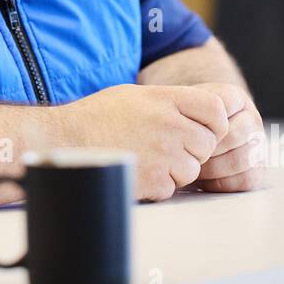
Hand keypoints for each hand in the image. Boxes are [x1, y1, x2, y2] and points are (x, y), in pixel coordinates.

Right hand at [62, 83, 230, 201]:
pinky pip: (172, 188)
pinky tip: (139, 172)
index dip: (215, 123)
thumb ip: (171, 102)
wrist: (67, 139)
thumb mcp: (137, 94)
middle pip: (207, 144)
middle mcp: (169, 125)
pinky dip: (159, 186)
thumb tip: (202, 113)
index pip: (216, 110)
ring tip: (150, 160)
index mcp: (166, 99)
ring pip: (193, 170)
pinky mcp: (154, 180)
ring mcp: (163, 154)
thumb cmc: (98, 116)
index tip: (204, 129)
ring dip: (177, 171)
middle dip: (193, 150)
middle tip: (168, 148)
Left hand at [187, 81, 266, 192]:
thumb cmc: (186, 121)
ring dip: (214, 168)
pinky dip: (224, 182)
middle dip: (206, 150)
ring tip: (195, 167)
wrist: (195, 133)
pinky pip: (246, 179)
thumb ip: (182, 113)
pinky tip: (207, 180)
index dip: (200, 128)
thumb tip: (175, 133)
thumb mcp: (182, 107)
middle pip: (233, 137)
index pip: (221, 112)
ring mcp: (258, 143)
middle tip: (187, 156)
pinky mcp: (258, 168)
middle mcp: (251, 119)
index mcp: (235, 98)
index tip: (183, 134)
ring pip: (241, 159)